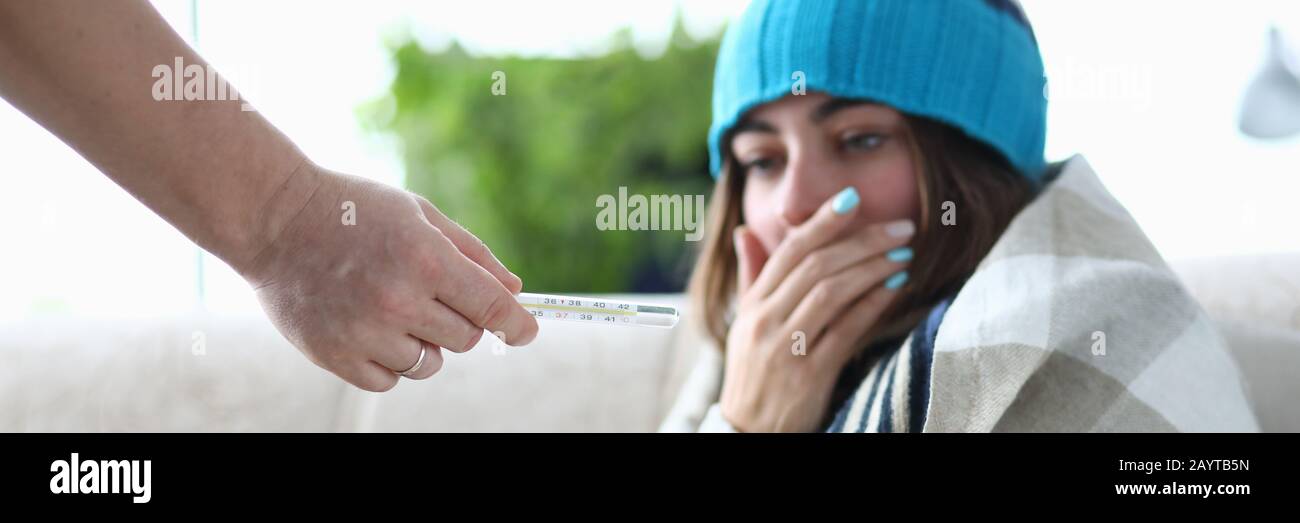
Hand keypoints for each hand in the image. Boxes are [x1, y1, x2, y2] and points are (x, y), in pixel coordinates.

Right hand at [239, 163, 538, 391]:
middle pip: (466, 338)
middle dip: (460, 320)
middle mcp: (399, 299)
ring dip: (424, 343)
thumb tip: (514, 293)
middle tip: (430, 294)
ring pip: (430, 364)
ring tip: (393, 308)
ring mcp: (365, 332)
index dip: (517, 324)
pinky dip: (389, 362)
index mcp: (426, 259)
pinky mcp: (336, 356)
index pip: (491, 308)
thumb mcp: (419, 214)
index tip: (526, 332)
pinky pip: (390, 380)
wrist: (273, 219)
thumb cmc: (354, 211)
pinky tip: (370, 328)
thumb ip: (472, 254)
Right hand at [719, 188, 914, 431]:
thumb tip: (745, 231)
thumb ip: (751, 276)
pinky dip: (873, 303)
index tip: (853, 198)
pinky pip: (846, 329)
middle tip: (900, 227)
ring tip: (904, 254)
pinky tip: (896, 288)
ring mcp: (785, 347)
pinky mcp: (809, 373)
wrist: (749, 432)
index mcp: (752, 304)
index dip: (822, 221)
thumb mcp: (745, 324)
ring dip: (873, 267)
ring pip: (832, 291)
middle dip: (862, 240)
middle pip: (815, 265)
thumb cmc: (754, 374)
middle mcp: (765, 320)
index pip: (788, 249)